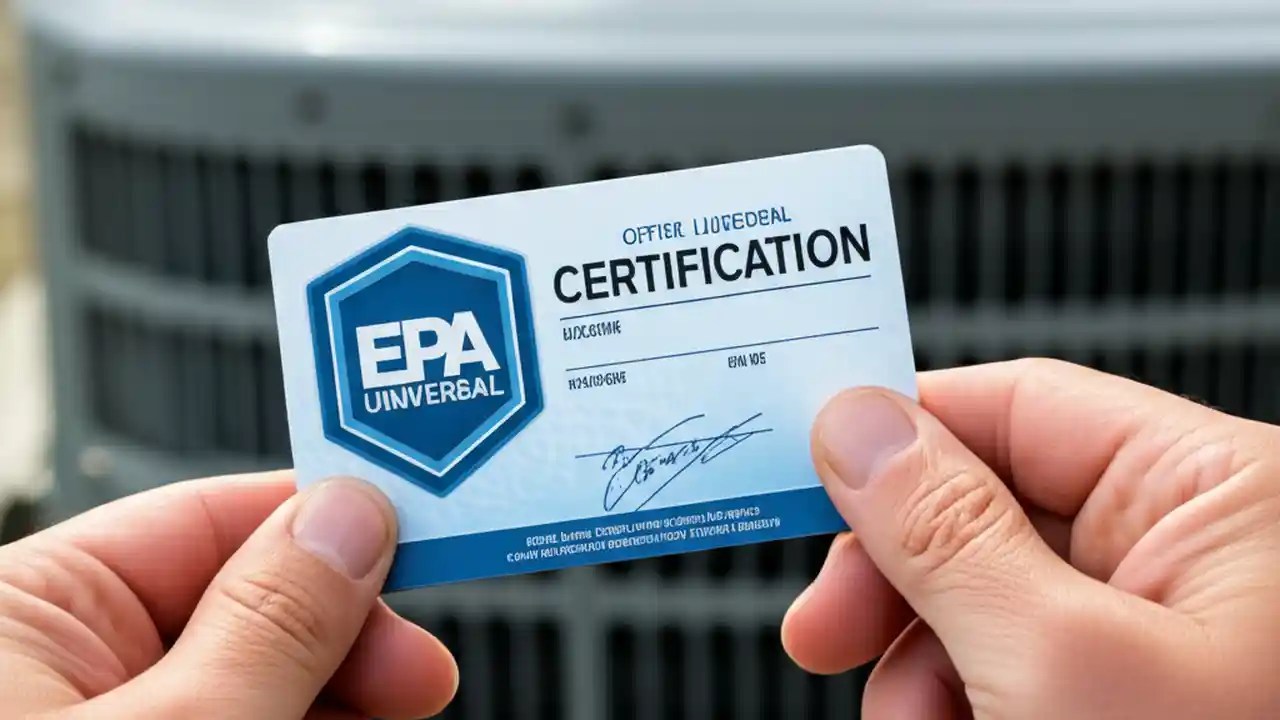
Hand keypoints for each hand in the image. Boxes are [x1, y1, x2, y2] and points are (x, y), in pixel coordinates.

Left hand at [0, 473, 456, 718]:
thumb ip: (271, 623)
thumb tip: (354, 517)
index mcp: (23, 612)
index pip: (206, 519)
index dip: (329, 522)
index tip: (426, 535)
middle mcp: (56, 666)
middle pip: (243, 604)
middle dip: (347, 628)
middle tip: (421, 670)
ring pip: (251, 675)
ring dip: (339, 686)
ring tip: (402, 704)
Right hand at [782, 359, 1279, 718]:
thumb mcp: (1057, 663)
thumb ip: (944, 532)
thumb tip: (856, 426)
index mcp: (1221, 494)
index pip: (1018, 406)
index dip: (899, 434)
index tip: (803, 471)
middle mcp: (1198, 549)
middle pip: (986, 507)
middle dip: (898, 579)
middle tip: (824, 630)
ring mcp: (1165, 630)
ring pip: (982, 598)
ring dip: (920, 666)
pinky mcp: (1129, 693)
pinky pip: (1009, 664)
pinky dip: (956, 703)